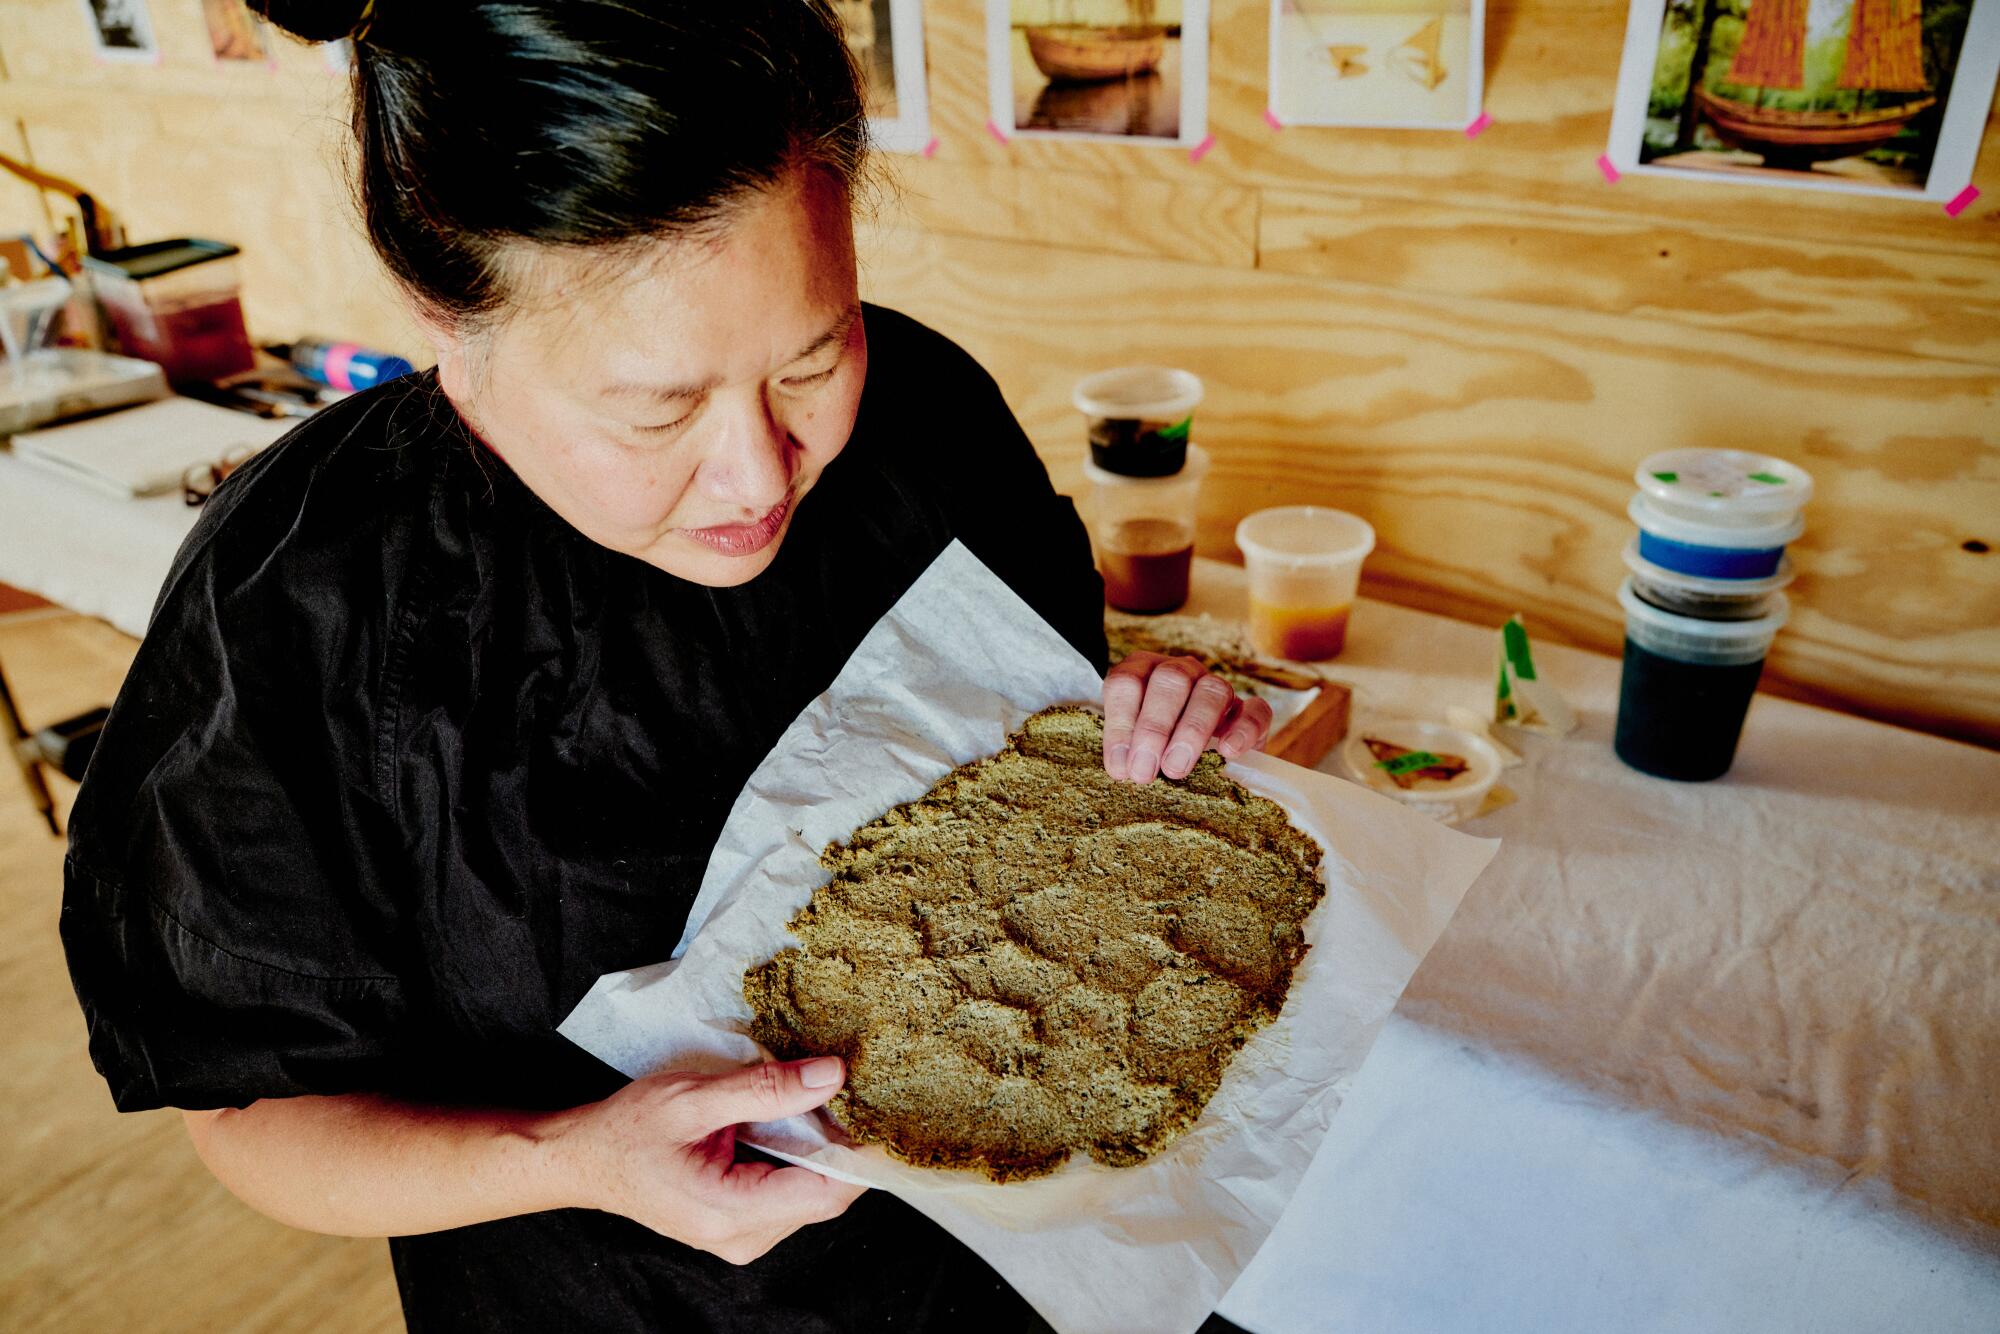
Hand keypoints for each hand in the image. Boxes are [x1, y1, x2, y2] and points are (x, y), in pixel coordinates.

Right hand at [559, 1057, 866, 1263]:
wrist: (585, 1159)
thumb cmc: (628, 1130)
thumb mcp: (695, 1098)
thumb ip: (765, 1090)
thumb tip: (832, 1076)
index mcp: (731, 1212)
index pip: (827, 1192)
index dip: (860, 1152)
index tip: (879, 1107)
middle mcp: (743, 1237)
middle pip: (825, 1195)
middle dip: (842, 1144)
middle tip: (849, 1089)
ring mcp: (743, 1237)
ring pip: (812, 1195)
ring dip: (821, 1149)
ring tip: (817, 1098)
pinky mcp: (742, 1226)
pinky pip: (791, 1194)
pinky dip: (800, 1158)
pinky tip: (793, 1122)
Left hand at [1102, 651, 1274, 782]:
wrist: (1195, 757)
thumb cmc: (1153, 749)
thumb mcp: (1132, 745)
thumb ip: (1127, 750)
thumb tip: (1123, 768)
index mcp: (1143, 671)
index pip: (1128, 683)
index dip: (1121, 724)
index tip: (1120, 766)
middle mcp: (1181, 671)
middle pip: (1171, 680)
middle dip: (1154, 728)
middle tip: (1144, 771)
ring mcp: (1217, 687)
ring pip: (1212, 690)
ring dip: (1192, 730)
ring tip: (1175, 769)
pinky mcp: (1249, 711)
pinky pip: (1256, 709)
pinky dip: (1243, 729)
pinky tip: (1228, 752)